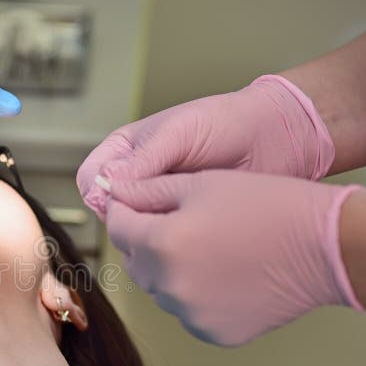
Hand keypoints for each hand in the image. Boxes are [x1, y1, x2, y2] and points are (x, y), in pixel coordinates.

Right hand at [78, 75, 334, 218]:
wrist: (274, 140)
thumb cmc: (226, 123)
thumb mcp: (179, 132)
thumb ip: (144, 158)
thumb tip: (107, 183)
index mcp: (125, 152)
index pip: (91, 178)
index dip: (98, 193)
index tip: (119, 201)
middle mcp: (136, 180)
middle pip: (106, 210)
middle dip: (122, 217)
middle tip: (151, 216)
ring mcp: (157, 205)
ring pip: (131, 229)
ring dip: (145, 232)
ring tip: (172, 223)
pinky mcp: (180, 224)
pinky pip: (159, 241)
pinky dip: (166, 242)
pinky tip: (185, 234)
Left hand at [103, 171, 363, 345]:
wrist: (324, 248)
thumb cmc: (269, 207)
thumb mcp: (201, 184)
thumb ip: (149, 191)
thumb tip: (116, 193)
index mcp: (161, 244)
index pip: (117, 229)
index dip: (123, 212)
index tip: (132, 204)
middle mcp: (169, 286)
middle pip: (135, 263)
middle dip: (145, 242)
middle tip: (175, 224)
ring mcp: (190, 315)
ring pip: (160, 290)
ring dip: (169, 271)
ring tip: (205, 250)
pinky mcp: (212, 333)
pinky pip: (187, 313)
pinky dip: (194, 296)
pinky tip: (221, 276)